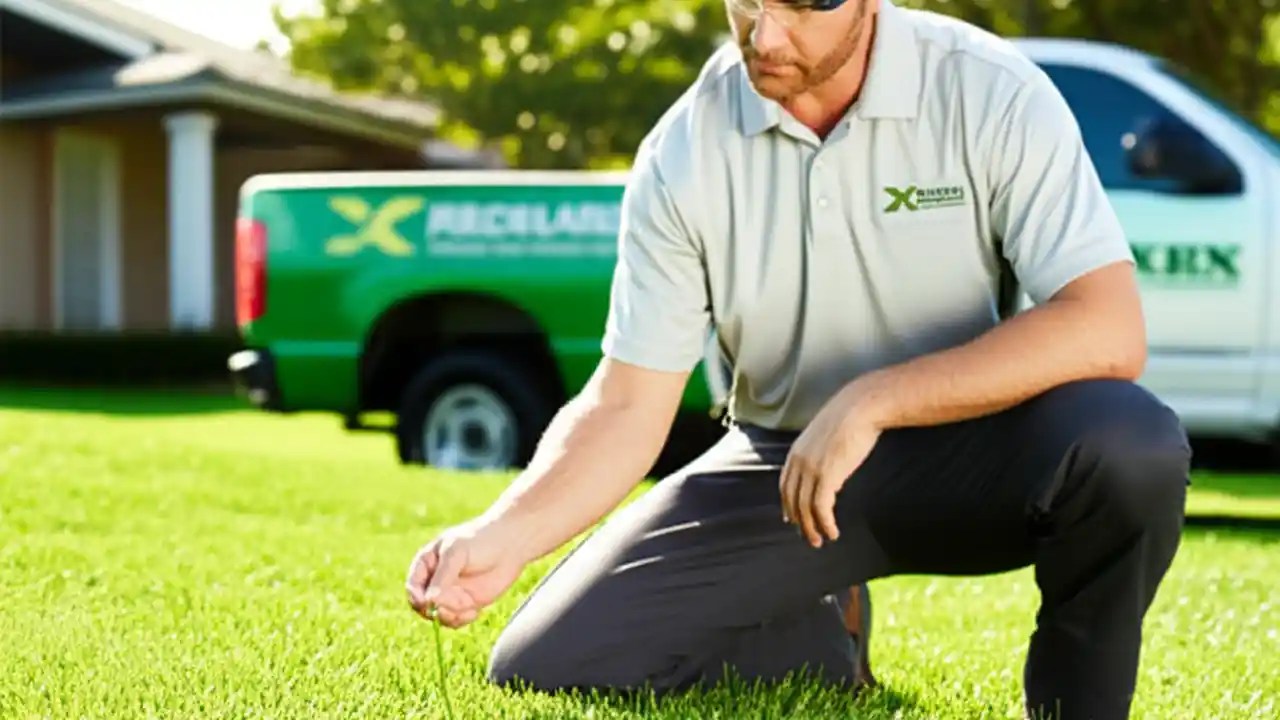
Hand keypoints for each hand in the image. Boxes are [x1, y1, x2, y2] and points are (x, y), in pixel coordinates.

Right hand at [405, 518, 526, 628]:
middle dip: (436, 610)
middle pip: (423, 606)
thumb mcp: (457, 553)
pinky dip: (462, 619)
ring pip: (438, 616)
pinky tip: (476, 611)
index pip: (413, 587)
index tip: (428, 603)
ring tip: (468, 606)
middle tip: (453, 607)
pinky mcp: (465, 603)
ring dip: (451, 616)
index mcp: (426, 564)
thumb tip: (429, 601)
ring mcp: (450, 593)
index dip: (417, 598)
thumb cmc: (480, 540)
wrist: (510, 544)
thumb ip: (443, 577)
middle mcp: (435, 581)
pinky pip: (455, 620)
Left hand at [780, 388, 882, 547]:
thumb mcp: (826, 433)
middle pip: (792, 500)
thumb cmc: (850, 416)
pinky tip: (833, 532)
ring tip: (820, 540)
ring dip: (812, 528)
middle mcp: (798, 462)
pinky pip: (821, 508)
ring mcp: (811, 469)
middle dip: (799, 521)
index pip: (785, 485)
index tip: (791, 518)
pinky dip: (825, 523)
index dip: (788, 504)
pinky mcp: (827, 476)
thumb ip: (820, 449)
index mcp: (796, 451)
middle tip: (808, 536)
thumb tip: (827, 461)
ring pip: (805, 508)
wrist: (860, 407)